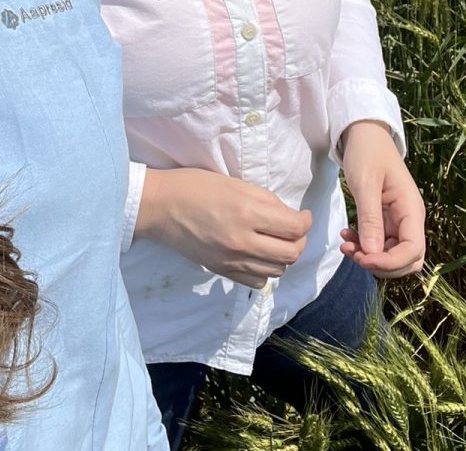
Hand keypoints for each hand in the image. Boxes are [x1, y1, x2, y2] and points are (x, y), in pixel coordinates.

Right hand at [137, 167, 311, 288]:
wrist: (160, 207)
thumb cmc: (195, 186)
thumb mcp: (234, 183)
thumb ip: (265, 199)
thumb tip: (288, 215)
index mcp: (247, 213)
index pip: (294, 227)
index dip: (305, 220)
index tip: (302, 215)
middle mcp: (242, 241)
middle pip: (291, 253)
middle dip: (299, 240)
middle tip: (293, 229)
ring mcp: (231, 260)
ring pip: (278, 270)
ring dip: (283, 256)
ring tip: (275, 241)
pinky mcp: (222, 271)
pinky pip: (258, 282)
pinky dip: (265, 271)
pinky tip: (258, 256)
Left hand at [338, 121, 424, 277]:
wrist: (363, 134)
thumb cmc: (367, 153)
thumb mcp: (366, 184)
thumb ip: (370, 219)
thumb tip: (372, 254)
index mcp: (412, 210)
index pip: (413, 251)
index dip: (390, 262)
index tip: (362, 258)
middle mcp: (409, 219)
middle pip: (406, 260)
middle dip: (380, 264)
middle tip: (352, 253)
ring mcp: (398, 221)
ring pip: (391, 255)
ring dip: (370, 257)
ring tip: (345, 244)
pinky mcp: (385, 220)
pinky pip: (379, 244)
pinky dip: (364, 246)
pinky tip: (346, 235)